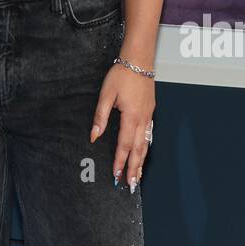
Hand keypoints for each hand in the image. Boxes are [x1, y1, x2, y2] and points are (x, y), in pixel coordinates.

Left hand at [90, 65, 155, 192]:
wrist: (139, 60)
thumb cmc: (122, 74)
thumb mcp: (106, 94)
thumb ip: (100, 117)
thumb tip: (94, 136)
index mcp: (131, 117)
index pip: (124, 145)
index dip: (120, 162)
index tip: (116, 175)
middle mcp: (142, 120)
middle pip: (138, 150)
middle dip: (134, 168)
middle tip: (131, 185)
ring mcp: (148, 116)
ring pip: (146, 144)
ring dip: (141, 161)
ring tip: (138, 175)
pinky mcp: (150, 112)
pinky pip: (149, 135)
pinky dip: (146, 148)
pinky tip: (144, 153)